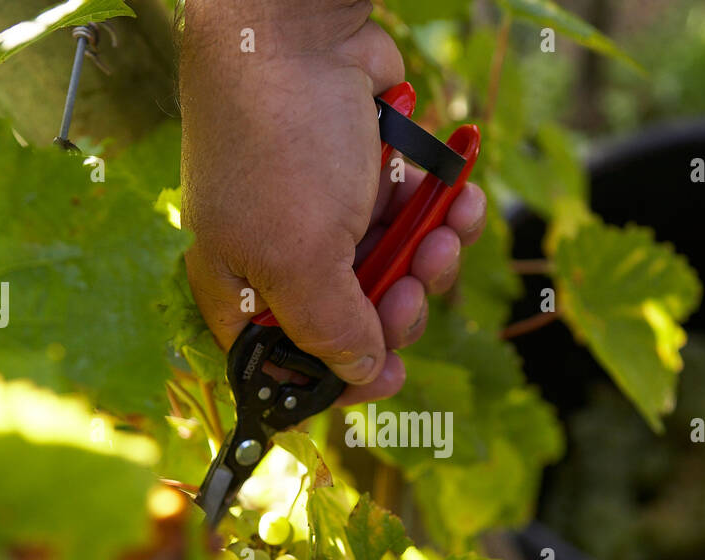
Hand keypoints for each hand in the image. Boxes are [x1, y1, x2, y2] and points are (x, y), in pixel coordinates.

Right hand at [178, 0, 486, 402]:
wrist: (303, 31)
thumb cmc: (280, 145)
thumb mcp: (298, 256)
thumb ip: (330, 328)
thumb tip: (360, 371)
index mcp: (241, 288)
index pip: (286, 364)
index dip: (337, 379)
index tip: (384, 376)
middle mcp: (281, 260)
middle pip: (352, 325)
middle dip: (397, 311)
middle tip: (413, 288)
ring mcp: (327, 220)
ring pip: (394, 275)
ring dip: (431, 262)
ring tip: (446, 233)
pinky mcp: (369, 184)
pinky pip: (416, 224)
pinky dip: (445, 218)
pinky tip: (463, 202)